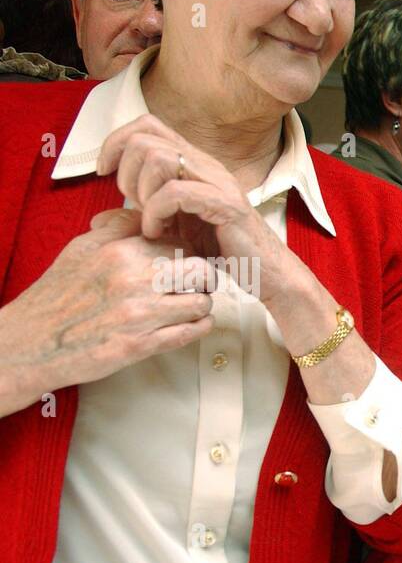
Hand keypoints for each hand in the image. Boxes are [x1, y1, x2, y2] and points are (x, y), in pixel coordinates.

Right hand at [0, 209, 214, 416]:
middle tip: (200, 283)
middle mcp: (135, 281)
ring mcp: (141, 315)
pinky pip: (190, 333)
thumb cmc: (57, 296)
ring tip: (193, 304)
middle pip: (200, 270)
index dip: (190, 252)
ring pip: (201, 302)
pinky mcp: (142, 345)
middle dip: (205, 277)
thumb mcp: (81, 249)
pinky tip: (195, 323)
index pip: (180, 243)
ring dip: (202, 304)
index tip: (189, 261)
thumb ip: (117, 229)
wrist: (33, 340)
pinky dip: (200, 327)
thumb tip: (146, 217)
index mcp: (121, 253)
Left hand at [97, 114, 310, 307]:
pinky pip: (175, 193)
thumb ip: (144, 215)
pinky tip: (159, 233)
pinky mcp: (225, 205)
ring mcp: (218, 183)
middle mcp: (207, 165)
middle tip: (134, 205)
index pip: (147, 125)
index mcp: (195, 164)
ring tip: (149, 220)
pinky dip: (155, 214)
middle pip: (146, 139)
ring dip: (142, 191)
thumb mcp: (176, 229)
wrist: (267, 274)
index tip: (104, 173)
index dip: (116, 142)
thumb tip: (100, 217)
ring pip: (159, 159)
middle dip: (126, 172)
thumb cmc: (223, 254)